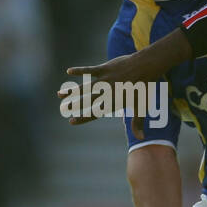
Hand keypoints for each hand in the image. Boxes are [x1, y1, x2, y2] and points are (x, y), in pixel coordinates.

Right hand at [63, 30, 190, 133]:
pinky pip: (89, 70)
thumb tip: (142, 139)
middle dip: (74, 105)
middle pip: (87, 100)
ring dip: (72, 90)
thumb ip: (137, 123)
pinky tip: (68, 71)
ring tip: (59, 94)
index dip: (83, 117)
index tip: (72, 121)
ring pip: (85, 86)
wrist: (146, 67)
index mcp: (114, 102)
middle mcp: (107, 92)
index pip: (95, 112)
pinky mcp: (105, 68)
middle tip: (62, 110)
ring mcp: (105, 80)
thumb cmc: (144, 89)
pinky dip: (79, 70)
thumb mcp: (141, 107)